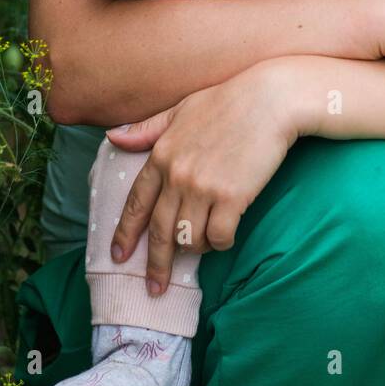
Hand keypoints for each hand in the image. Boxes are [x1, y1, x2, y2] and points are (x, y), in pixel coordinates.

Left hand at [105, 61, 298, 293]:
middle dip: (155, 264)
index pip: (136, 204)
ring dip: (195, 249)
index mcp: (162, 155)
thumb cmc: (228, 100)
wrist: (271, 98)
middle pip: (159, 232)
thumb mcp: (181, 109)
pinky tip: (226, 237)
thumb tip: (113, 137)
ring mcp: (203, 188)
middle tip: (154, 287)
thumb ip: (147, 129)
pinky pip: (220, 237)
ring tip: (203, 248)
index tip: (119, 257)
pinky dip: (221, 243)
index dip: (125, 234)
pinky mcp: (232, 197)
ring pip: (190, 239)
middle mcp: (177, 175)